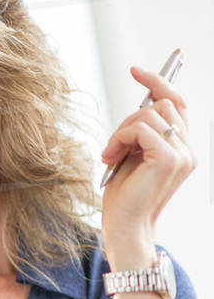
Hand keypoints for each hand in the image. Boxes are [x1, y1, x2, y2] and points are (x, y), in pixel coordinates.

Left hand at [100, 64, 195, 252]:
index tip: (136, 70)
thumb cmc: (124, 196)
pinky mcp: (169, 158)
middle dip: (130, 118)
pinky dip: (120, 138)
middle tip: (113, 145)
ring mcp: (182, 154)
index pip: (178, 102)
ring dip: (122, 130)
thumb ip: (142, 131)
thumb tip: (142, 97)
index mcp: (183, 148)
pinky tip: (110, 157)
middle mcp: (188, 149)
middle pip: (162, 104)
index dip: (159, 82)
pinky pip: (141, 128)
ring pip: (150, 113)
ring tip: (110, 155)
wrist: (124, 228)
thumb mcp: (133, 155)